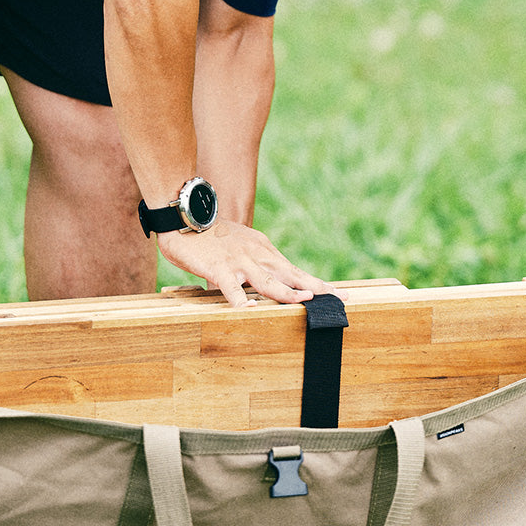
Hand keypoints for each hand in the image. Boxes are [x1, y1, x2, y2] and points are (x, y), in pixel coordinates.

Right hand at [155, 219, 332, 307]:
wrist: (185, 214)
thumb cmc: (210, 235)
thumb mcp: (241, 245)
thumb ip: (255, 264)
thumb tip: (267, 284)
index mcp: (265, 251)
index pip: (296, 271)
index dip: (318, 283)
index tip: (339, 294)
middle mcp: (258, 255)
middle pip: (292, 275)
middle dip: (317, 288)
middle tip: (339, 299)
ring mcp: (240, 262)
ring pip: (268, 281)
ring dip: (287, 292)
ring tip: (305, 302)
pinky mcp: (219, 268)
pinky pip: (232, 288)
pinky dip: (241, 301)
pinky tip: (249, 312)